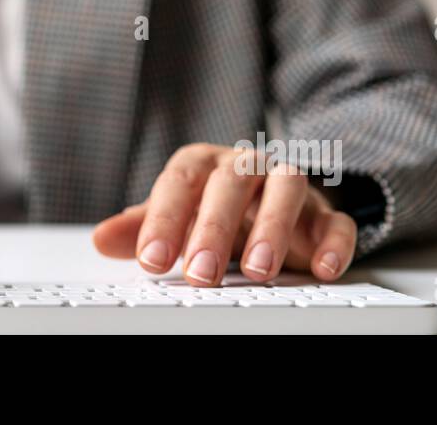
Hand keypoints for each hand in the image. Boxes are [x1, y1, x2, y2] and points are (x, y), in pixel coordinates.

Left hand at [92, 143, 355, 284]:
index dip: (164, 220)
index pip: (179, 182)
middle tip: (199, 273)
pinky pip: (336, 220)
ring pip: (286, 190)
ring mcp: (289, 184)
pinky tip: (323, 268)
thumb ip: (142, 226)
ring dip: (273, 228)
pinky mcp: (326, 211)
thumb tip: (101, 238)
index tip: (151, 260)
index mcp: (203, 164)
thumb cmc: (213, 206)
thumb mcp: (176, 214)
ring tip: (257, 272)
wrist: (269, 198)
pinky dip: (333, 242)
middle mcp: (246, 166)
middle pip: (231, 183)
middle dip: (214, 229)